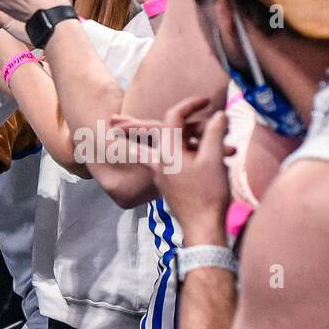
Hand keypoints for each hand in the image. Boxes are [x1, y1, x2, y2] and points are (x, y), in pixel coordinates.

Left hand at [111, 96, 231, 241]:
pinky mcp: (168, 185)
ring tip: (119, 134)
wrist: (202, 227)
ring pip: (147, 151)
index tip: (207, 100)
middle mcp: (161, 162)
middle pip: (147, 136)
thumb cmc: (208, 195)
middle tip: (110, 119)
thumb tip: (219, 114)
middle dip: (131, 124)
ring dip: (136, 140)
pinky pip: (158, 163)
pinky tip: (156, 157)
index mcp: (170, 152)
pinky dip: (155, 155)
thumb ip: (215, 133)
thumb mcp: (214, 160)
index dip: (190, 104)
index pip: (173, 117)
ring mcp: (162, 175)